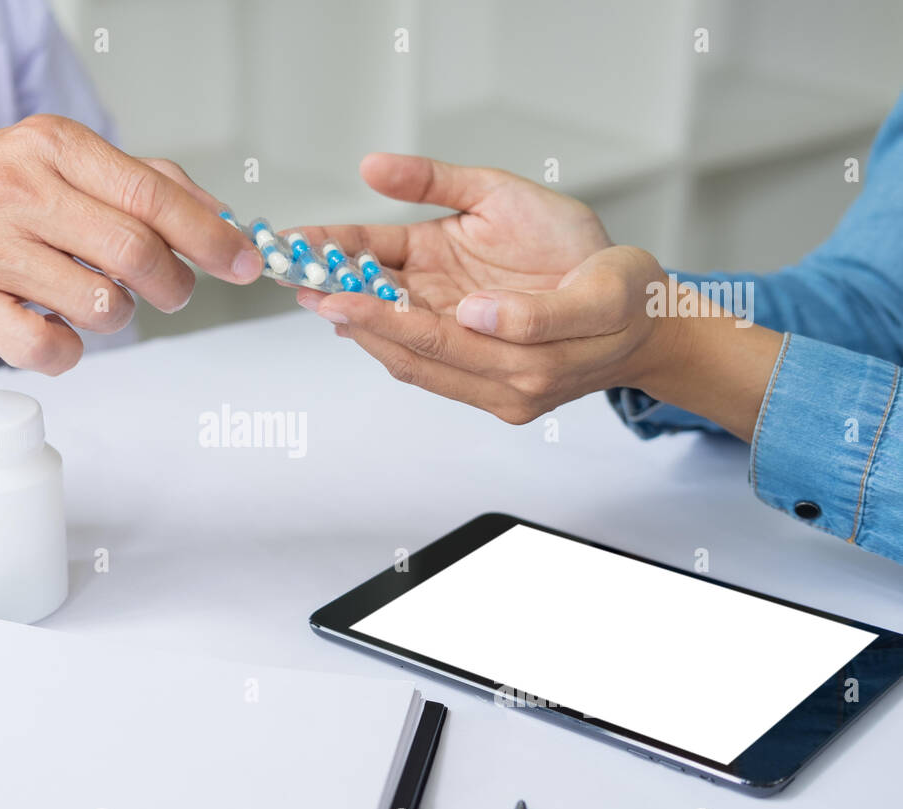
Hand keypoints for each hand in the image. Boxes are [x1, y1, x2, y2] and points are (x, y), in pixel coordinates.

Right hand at [0, 115, 262, 373]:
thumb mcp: (48, 159)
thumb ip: (132, 181)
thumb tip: (216, 217)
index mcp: (52, 148)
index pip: (153, 195)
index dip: (211, 236)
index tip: (244, 264)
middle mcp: (20, 192)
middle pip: (137, 252)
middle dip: (174, 284)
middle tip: (172, 292)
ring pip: (101, 304)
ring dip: (118, 316)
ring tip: (95, 302)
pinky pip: (48, 348)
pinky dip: (69, 353)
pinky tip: (56, 332)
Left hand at [293, 154, 675, 422]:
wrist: (655, 327)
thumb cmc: (628, 293)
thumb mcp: (602, 282)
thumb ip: (535, 306)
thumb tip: (468, 309)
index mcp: (526, 358)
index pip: (431, 336)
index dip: (377, 314)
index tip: (330, 292)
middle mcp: (500, 380)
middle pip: (408, 350)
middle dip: (351, 314)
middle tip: (298, 280)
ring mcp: (490, 383)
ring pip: (410, 358)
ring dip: (359, 325)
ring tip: (310, 287)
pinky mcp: (485, 378)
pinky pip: (425, 360)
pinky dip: (385, 335)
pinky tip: (352, 310)